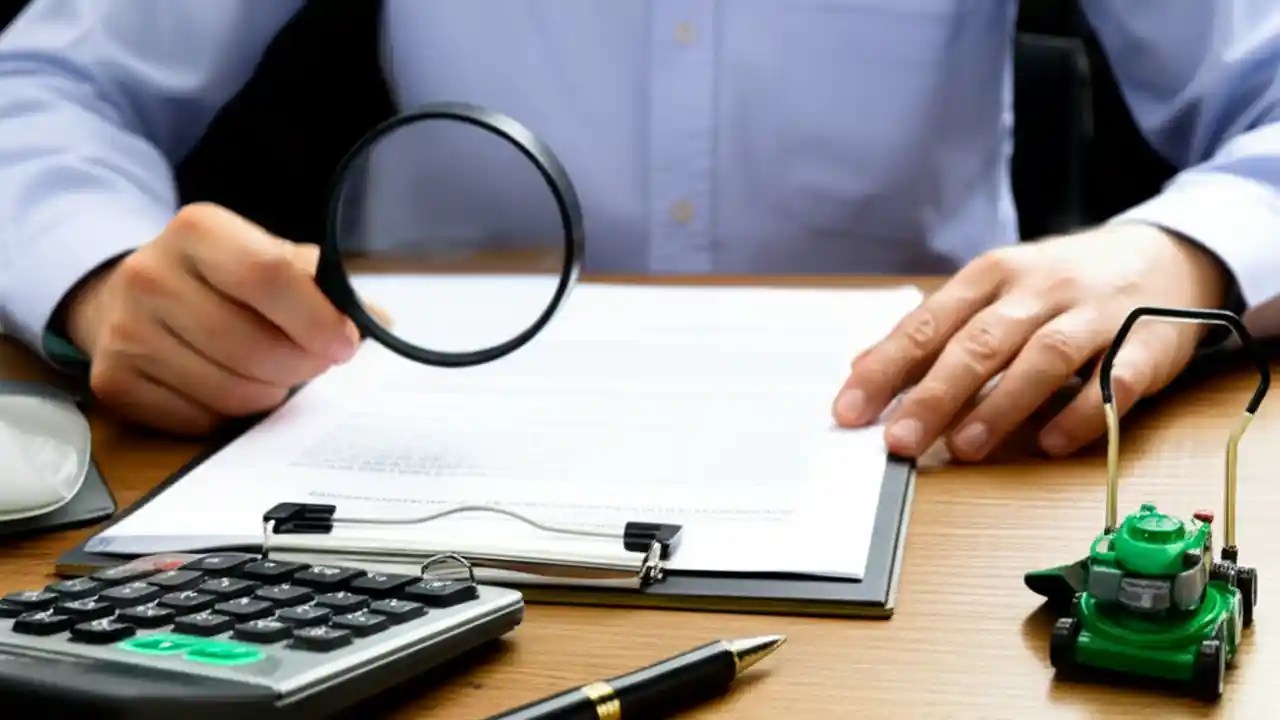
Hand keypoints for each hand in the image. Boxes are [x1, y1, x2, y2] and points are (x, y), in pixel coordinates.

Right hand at [64, 202, 359, 435]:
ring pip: (232, 393)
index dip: (317, 320)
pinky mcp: (113, 381)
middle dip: (303, 366)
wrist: (126, 295)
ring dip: (271, 393)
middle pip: (255, 347)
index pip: (271, 277)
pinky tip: (225, 384)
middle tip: (315, 363)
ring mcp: (125, 331)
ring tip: (272, 372)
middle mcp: (151, 274)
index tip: (344, 344)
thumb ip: (324, 286)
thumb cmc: (219, 279)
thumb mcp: (268, 259)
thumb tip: (379, 322)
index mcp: (198, 230)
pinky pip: (201, 421)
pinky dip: (229, 415)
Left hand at [831, 223, 1231, 460]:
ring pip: (1043, 357)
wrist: (1165, 255)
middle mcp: (1039, 289)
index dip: (887, 368)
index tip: (850, 409)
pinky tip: (1053, 443)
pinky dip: (1084, 412)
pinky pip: (1114, 379)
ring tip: (964, 448)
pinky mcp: (1146, 342)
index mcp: (992, 276)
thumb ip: (934, 330)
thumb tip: (863, 368)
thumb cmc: (1061, 284)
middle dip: (935, 394)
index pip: (928, 323)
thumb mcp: (994, 290)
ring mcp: (1094, 314)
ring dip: (1001, 405)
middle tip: (900, 439)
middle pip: (980, 342)